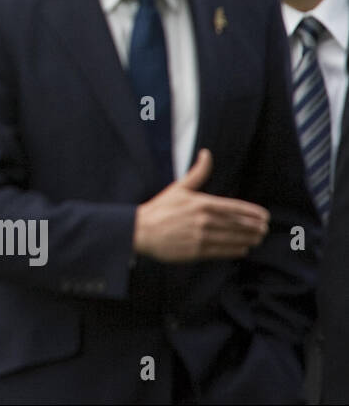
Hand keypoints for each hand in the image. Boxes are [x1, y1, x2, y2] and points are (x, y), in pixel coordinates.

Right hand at [132, 149, 268, 261]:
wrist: (140, 230)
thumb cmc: (160, 208)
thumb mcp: (178, 188)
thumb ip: (197, 172)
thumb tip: (207, 153)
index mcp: (201, 203)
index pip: (234, 208)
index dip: (252, 212)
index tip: (264, 216)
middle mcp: (203, 220)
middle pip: (236, 224)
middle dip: (254, 227)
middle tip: (265, 229)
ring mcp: (200, 237)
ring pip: (232, 238)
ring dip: (248, 239)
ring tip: (258, 239)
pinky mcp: (196, 251)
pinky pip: (221, 251)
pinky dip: (234, 250)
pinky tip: (242, 249)